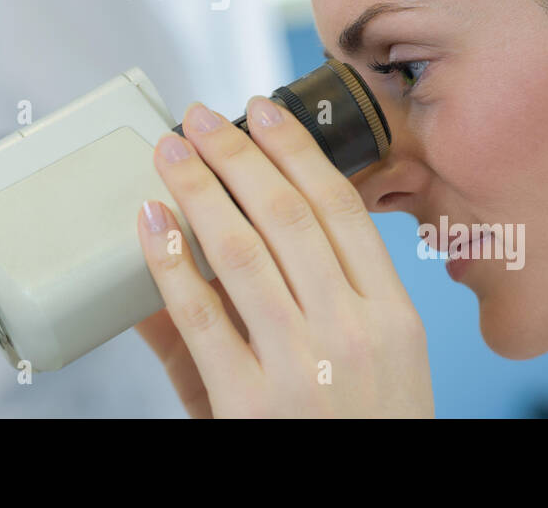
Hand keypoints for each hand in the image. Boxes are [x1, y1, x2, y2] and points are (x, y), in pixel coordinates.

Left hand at [135, 97, 433, 417]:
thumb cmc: (357, 439)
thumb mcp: (368, 373)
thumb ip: (309, 299)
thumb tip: (243, 229)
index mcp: (395, 319)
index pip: (342, 209)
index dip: (297, 150)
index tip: (264, 109)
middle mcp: (355, 334)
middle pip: (289, 216)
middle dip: (238, 154)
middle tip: (199, 116)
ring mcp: (304, 369)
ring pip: (243, 252)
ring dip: (200, 190)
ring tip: (170, 152)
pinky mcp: (249, 405)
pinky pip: (199, 318)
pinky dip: (170, 263)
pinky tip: (152, 222)